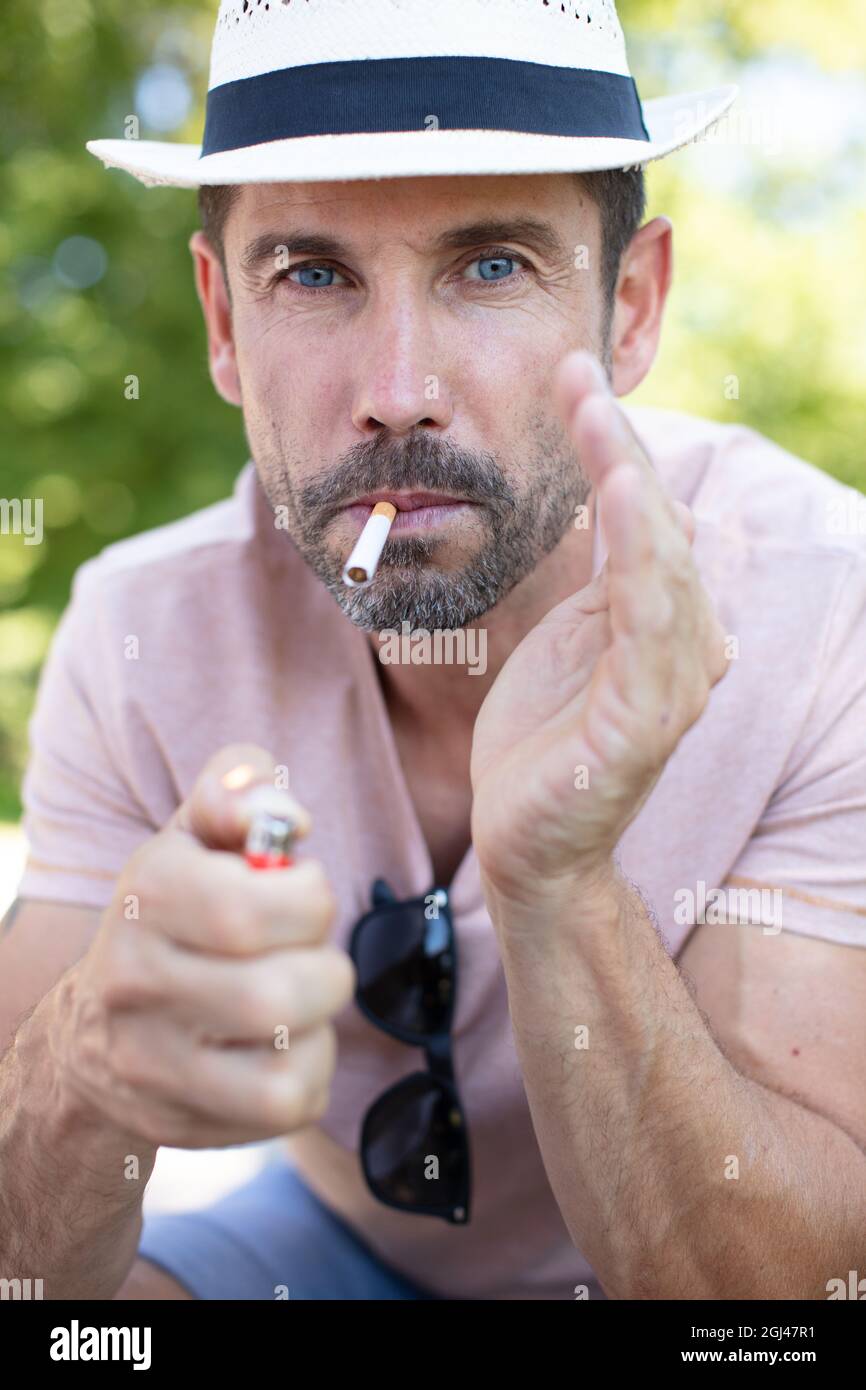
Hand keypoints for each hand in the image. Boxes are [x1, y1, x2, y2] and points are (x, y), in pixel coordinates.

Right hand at [57, 744, 355, 1147]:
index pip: (250, 909)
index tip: (301, 892)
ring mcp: (148, 1062)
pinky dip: (307, 1074)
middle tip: (304, 954)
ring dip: (318, 1026)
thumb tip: (283, 816)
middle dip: (325, 969)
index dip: (310, 899)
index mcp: (147, 892)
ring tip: (293, 1001)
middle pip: (279, 996)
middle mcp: (133, 980)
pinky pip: (286, 1108)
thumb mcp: (198, 831)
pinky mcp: (176, 1121)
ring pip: (287, 1066)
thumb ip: (240, 788)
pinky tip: (280, 1048)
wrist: (97, 1026)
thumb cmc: (180, 907)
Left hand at [470, 351, 728, 907]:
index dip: (614, 444)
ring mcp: (668, 684)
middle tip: (576, 374)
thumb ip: (601, 577)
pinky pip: (645, 627)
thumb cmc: (543, 740)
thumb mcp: (569, 637)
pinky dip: (640, 559)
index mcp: (660, 622)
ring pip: (659, 563)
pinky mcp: (641, 722)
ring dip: (628, 481)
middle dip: (618, 445)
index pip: (645, 516)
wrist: (527, 842)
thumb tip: (614, 496)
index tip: (573, 377)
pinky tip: (622, 499)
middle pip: (657, 526)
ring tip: (597, 414)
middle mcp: (680, 646)